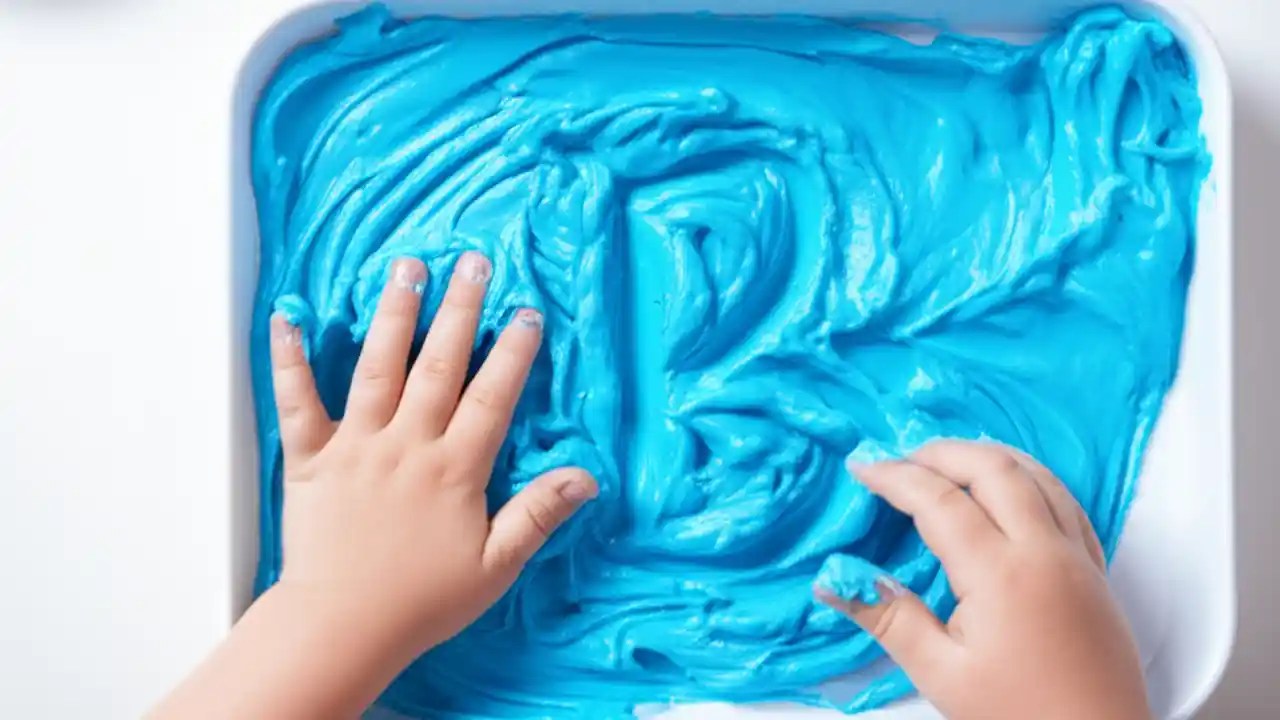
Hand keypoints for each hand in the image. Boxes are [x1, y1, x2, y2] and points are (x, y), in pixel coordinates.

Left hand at [150, 254, 596, 719]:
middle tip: (474, 261)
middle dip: (461, 310)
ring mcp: (356, 446)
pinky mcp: (310, 457)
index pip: (492, 398)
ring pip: (378, 368)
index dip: (513, 353)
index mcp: (455, 469)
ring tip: (408, 266)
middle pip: (439, 366)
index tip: (527, 313)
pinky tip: (289, 316)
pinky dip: (290, 358)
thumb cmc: (422, 601)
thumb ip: (538, 515)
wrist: (342, 627)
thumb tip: (587, 476)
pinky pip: (297, 401)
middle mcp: (407, 445)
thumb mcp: (496, 566)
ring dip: (394, 314)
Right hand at [816, 441, 1148, 719]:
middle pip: (992, 468)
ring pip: (1036, 473)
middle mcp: (1044, 550)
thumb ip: (888, 618)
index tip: (862, 469)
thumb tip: (834, 579)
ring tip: (947, 460)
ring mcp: (1076, 556)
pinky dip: (1029, 476)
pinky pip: (1065, 500)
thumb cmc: (1018, 714)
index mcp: (1001, 573)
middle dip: (940, 452)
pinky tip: (1010, 487)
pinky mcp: (1095, 570)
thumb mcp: (941, 674)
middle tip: (900, 460)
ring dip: (987, 455)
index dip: (895, 477)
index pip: (939, 500)